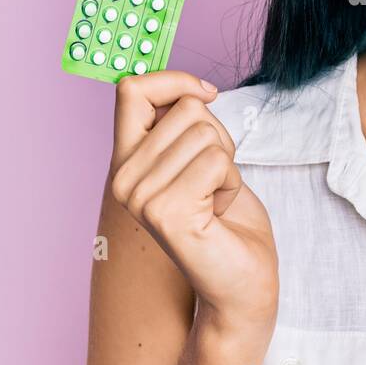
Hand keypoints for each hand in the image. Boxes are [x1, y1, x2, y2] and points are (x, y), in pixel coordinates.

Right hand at [107, 71, 277, 331]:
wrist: (241, 284)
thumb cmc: (225, 221)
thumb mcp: (197, 158)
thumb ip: (181, 126)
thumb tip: (187, 88)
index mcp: (126, 162)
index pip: (131, 89)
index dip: (173, 80)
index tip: (206, 94)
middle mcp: (123, 180)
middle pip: (185, 109)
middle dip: (218, 138)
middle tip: (214, 181)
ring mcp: (141, 197)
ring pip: (205, 133)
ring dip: (226, 163)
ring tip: (216, 199)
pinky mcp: (166, 213)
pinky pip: (216, 161)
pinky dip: (231, 181)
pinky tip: (220, 212)